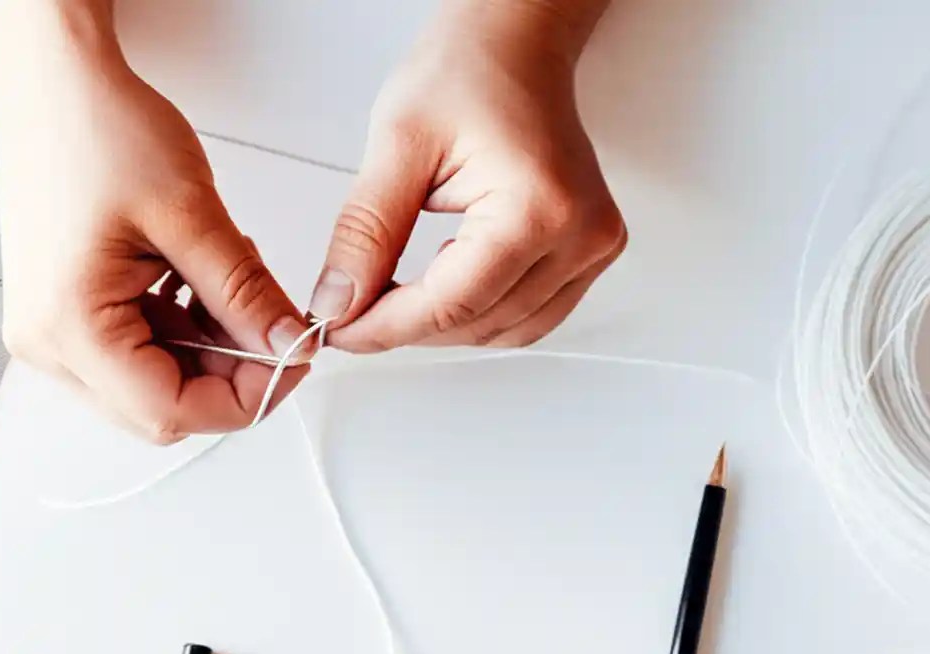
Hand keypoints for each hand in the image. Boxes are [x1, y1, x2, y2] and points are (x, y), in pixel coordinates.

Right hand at [0, 1, 311, 442]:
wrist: (50, 82)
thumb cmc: (98, 129)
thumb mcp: (191, 215)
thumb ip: (244, 293)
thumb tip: (288, 345)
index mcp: (70, 326)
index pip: (171, 412)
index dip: (245, 396)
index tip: (291, 357)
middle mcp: (47, 343)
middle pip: (159, 407)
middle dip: (228, 371)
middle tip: (272, 319)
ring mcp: (49, 330)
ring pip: (151, 379)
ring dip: (207, 344)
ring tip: (231, 275)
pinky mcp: (62, 310)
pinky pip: (134, 346)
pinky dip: (181, 325)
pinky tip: (199, 275)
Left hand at [309, 0, 624, 350]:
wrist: (514, 45)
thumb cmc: (468, 71)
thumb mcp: (397, 145)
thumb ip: (365, 233)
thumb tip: (338, 302)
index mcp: (538, 208)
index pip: (451, 304)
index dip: (384, 327)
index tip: (336, 329)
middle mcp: (580, 235)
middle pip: (477, 324)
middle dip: (405, 328)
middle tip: (347, 313)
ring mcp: (593, 246)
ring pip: (504, 331)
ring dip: (440, 328)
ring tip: (388, 298)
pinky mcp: (589, 251)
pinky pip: (529, 316)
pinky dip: (477, 316)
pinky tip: (439, 289)